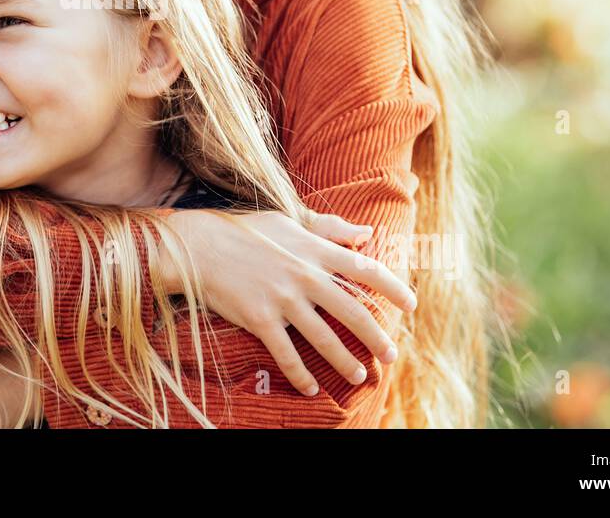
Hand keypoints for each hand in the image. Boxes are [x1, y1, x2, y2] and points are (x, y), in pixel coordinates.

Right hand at [153, 210, 416, 396]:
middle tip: (390, 354)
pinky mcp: (260, 319)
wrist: (199, 246)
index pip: (365, 270)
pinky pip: (286, 354)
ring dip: (346, 361)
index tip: (411, 306)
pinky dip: (301, 375)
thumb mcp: (289, 221)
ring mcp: (282, 299)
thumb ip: (330, 228)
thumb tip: (367, 232)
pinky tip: (311, 388)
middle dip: (376, 337)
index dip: (393, 288)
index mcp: (314, 250)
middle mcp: (304, 276)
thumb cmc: (245, 231)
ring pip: (325, 338)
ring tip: (359, 375)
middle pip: (353, 311)